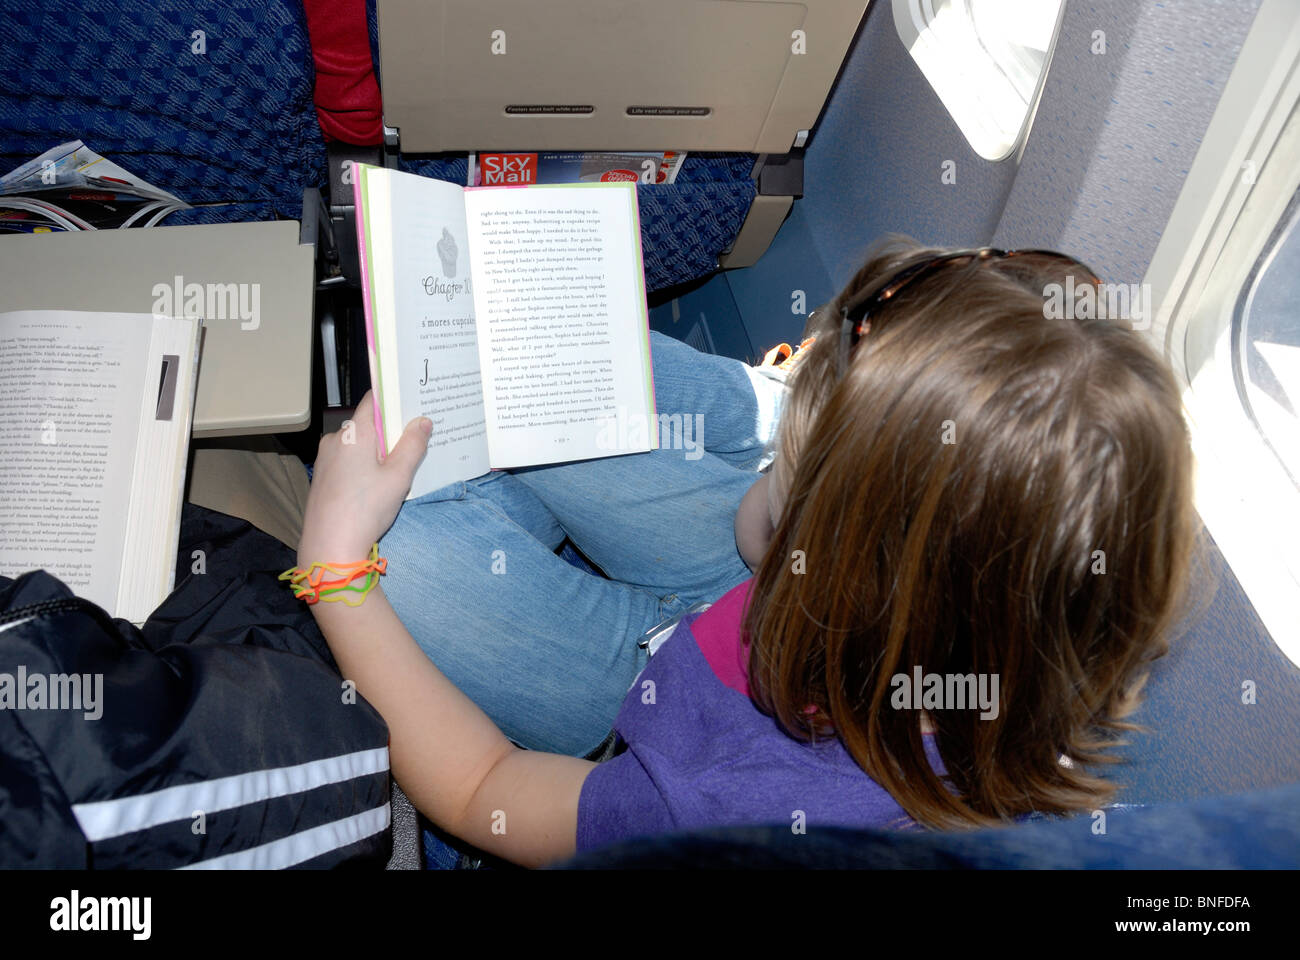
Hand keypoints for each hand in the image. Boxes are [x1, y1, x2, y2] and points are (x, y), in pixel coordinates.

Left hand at [298, 390, 430, 567]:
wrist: (330, 546)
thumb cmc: (366, 508)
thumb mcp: (399, 477)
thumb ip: (413, 445)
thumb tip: (422, 421)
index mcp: (354, 433)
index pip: (373, 400)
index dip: (393, 398)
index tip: (413, 401)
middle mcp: (335, 439)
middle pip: (367, 424)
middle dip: (391, 430)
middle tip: (416, 439)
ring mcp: (325, 459)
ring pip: (358, 445)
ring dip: (378, 450)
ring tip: (400, 465)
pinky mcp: (322, 477)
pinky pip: (347, 461)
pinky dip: (364, 464)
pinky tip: (377, 483)